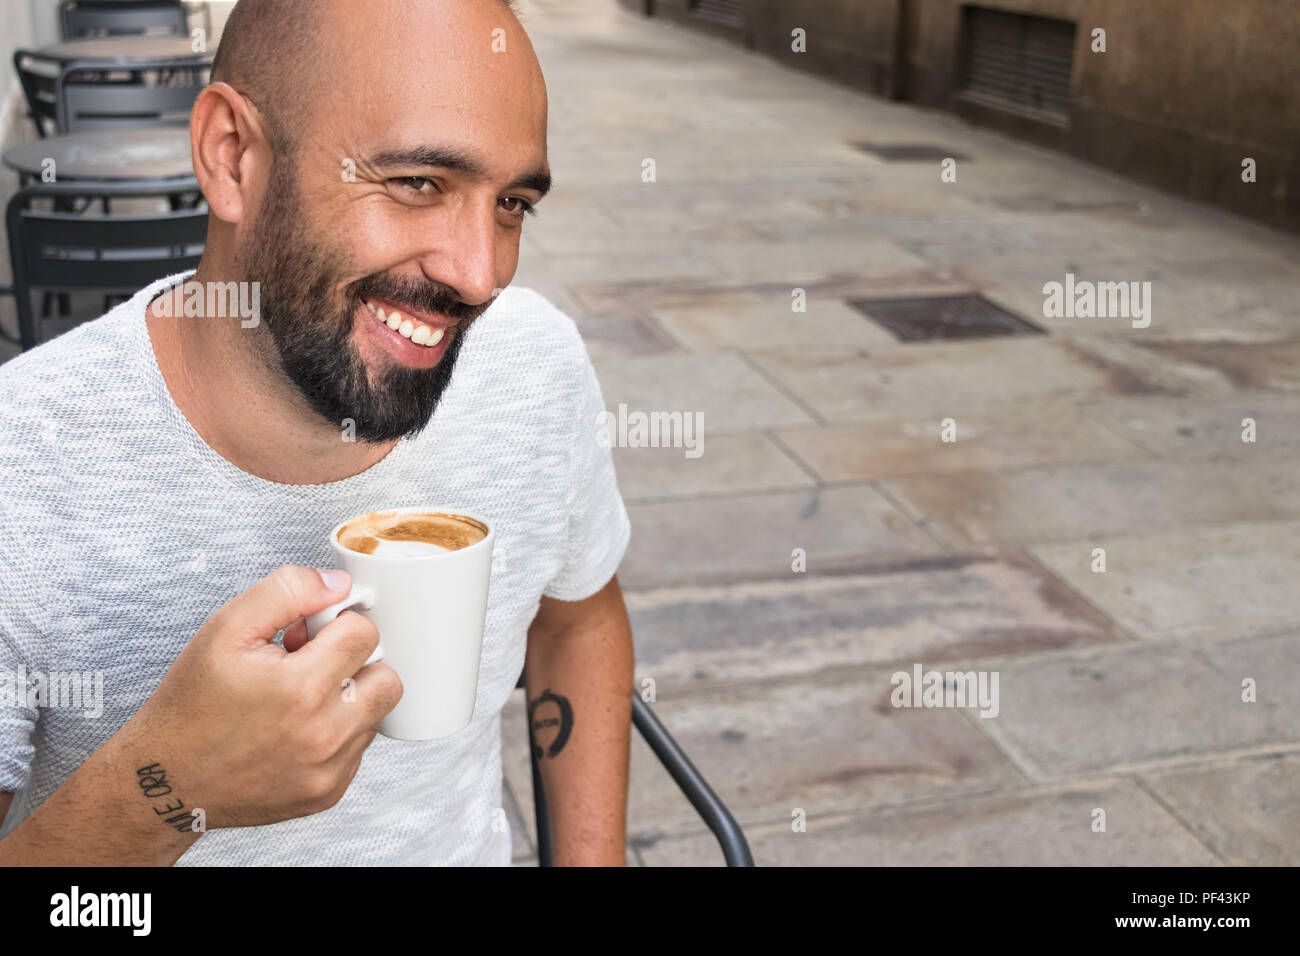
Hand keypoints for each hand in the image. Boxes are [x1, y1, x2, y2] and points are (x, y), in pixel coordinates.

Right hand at [118, 566, 402, 827]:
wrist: (166, 781)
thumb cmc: (192, 704)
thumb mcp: (225, 629)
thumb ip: (286, 592)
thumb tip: (338, 584)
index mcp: (301, 689)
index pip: (365, 634)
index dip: (335, 625)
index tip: (307, 635)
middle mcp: (324, 735)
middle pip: (387, 678)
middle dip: (355, 663)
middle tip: (310, 665)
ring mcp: (329, 770)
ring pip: (375, 714)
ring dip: (348, 699)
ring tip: (297, 698)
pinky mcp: (328, 793)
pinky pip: (359, 749)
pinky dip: (338, 733)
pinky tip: (297, 728)